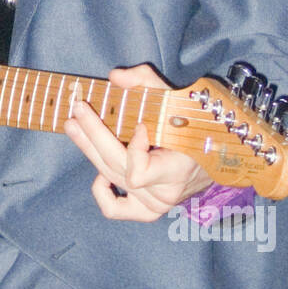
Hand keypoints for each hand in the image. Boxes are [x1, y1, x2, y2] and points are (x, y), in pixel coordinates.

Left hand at [63, 64, 213, 221]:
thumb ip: (148, 81)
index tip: (140, 125)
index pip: (140, 170)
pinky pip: (114, 209)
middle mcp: (165, 192)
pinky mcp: (146, 211)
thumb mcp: (178, 97)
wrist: (214, 155)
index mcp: (178, 169)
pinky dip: (102, 191)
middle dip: (93, 135)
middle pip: (117, 166)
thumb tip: (115, 77)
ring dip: (89, 150)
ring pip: (111, 178)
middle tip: (77, 109)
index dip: (134, 149)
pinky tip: (99, 171)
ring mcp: (154, 205)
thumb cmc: (195, 125)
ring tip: (73, 126)